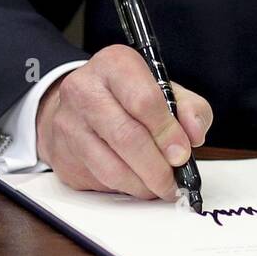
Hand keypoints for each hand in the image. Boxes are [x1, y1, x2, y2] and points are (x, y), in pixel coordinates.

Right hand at [35, 44, 212, 198]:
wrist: (79, 107)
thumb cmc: (127, 99)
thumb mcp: (165, 92)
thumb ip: (189, 109)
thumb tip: (194, 135)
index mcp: (115, 66)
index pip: (144, 101)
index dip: (168, 133)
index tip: (182, 154)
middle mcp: (85, 89)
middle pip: (127, 137)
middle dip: (158, 168)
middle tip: (173, 182)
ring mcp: (68, 123)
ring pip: (112, 167)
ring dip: (143, 185)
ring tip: (158, 186)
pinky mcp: (62, 154)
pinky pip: (99, 180)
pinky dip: (125, 189)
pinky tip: (137, 183)